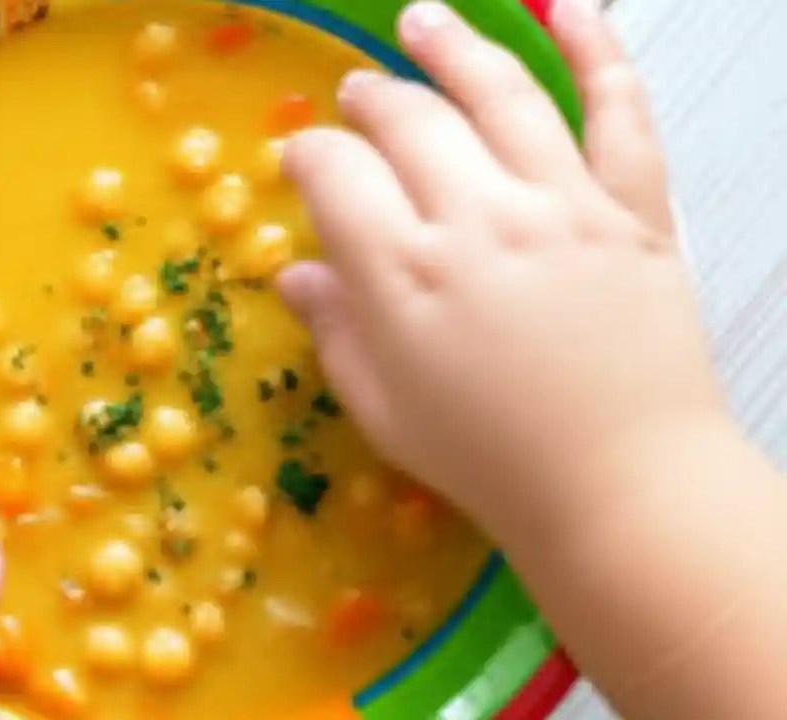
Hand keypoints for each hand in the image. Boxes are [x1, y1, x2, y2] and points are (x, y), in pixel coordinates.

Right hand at [278, 0, 725, 536]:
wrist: (623, 487)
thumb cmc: (488, 459)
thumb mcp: (383, 408)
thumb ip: (336, 329)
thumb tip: (295, 272)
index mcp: (401, 272)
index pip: (336, 173)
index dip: (309, 156)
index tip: (303, 160)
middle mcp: (476, 218)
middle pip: (407, 120)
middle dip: (369, 99)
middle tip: (357, 94)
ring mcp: (561, 204)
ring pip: (500, 93)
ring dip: (451, 47)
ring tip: (420, 21)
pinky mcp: (632, 209)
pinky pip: (618, 112)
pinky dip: (598, 51)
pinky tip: (571, 9)